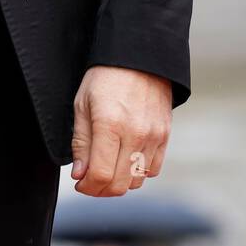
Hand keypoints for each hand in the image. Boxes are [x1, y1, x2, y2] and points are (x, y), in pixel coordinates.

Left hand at [70, 65, 171, 196]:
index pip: (100, 175)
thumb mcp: (82, 104)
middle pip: (119, 185)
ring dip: (119, 182)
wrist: (139, 56)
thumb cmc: (105, 77)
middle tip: (89, 181)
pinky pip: (153, 170)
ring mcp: (153, 137)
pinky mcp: (165, 136)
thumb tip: (80, 175)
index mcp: (109, 124)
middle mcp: (135, 134)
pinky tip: (125, 159)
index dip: (87, 187)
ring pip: (137, 181)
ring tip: (107, 167)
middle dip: (100, 189)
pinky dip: (138, 172)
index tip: (80, 183)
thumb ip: (81, 142)